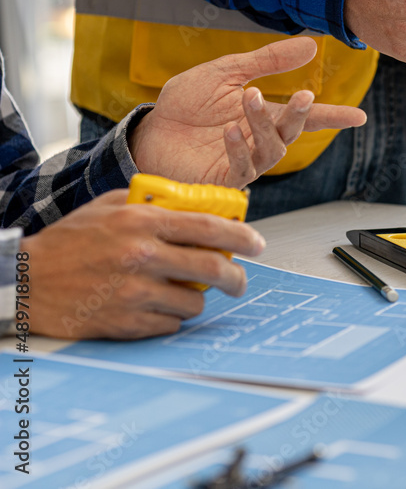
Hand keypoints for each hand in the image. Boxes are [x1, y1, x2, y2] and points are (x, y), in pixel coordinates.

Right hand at [25, 190, 263, 338]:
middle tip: (239, 281)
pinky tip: (154, 306)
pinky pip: (171, 324)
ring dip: (195, 299)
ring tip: (178, 292)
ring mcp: (135, 293)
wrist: (25, 282)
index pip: (208, 227)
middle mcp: (142, 256)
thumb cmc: (70, 241)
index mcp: (142, 222)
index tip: (257, 244)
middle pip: (212, 269)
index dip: (241, 236)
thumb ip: (157, 204)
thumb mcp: (112, 206)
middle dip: (235, 277)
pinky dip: (170, 317)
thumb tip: (203, 210)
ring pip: (194, 302)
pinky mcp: (127, 323)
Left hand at [129, 37, 366, 187]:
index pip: (306, 117)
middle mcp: (260, 140)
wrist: (150, 130)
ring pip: (272, 150)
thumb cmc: (186, 105)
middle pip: (293, 132)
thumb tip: (311, 46)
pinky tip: (230, 129)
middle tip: (303, 96)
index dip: (333, 116)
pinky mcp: (223, 178)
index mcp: (265, 116)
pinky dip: (239, 148)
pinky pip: (243, 168)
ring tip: (249, 99)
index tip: (359, 116)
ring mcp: (244, 161)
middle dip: (302, 115)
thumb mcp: (227, 72)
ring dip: (266, 125)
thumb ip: (268, 61)